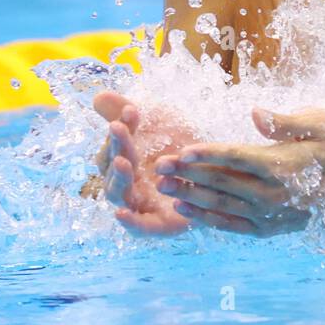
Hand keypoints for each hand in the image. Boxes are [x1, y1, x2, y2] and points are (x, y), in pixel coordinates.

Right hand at [85, 91, 245, 236]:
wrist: (224, 169)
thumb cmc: (186, 143)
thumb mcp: (162, 121)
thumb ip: (129, 111)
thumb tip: (99, 96)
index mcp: (127, 160)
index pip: (112, 147)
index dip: (119, 129)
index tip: (132, 109)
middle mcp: (130, 183)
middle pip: (113, 169)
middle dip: (116, 147)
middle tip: (119, 128)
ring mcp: (142, 204)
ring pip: (119, 195)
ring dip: (119, 178)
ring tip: (123, 161)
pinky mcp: (161, 224)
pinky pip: (141, 228)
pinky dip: (129, 224)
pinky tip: (121, 214)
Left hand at [154, 107, 324, 236]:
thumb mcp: (321, 125)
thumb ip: (285, 121)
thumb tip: (255, 112)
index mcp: (283, 164)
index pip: (237, 156)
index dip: (208, 153)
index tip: (182, 150)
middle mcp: (273, 193)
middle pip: (222, 181)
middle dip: (188, 173)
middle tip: (160, 166)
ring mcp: (270, 214)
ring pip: (222, 205)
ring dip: (191, 195)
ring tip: (164, 186)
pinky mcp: (270, 228)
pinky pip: (233, 226)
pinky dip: (208, 219)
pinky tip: (187, 210)